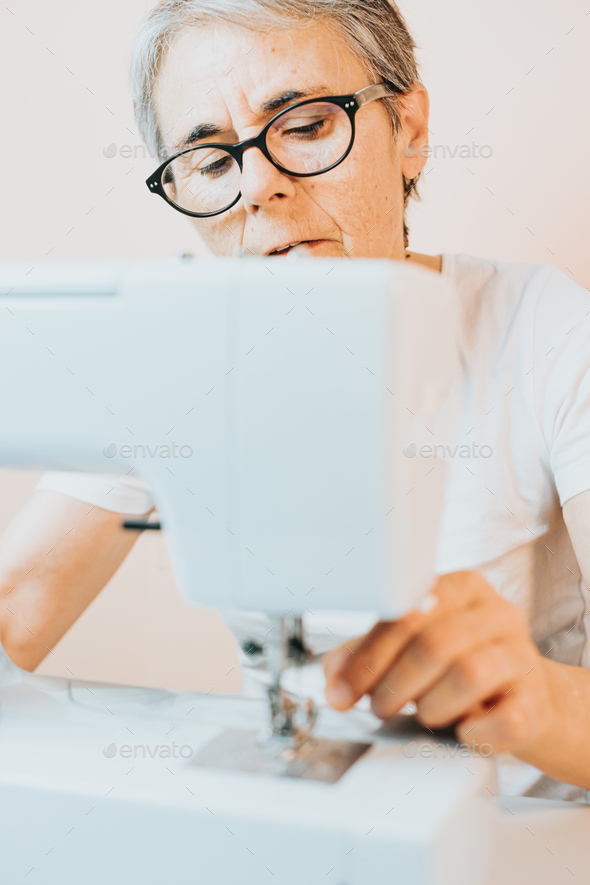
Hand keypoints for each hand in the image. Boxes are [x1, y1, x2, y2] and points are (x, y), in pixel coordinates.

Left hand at [323, 570, 553, 756]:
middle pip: (433, 644)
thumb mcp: (411, 650)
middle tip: (379, 707)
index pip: (406, 614)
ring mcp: (523, 657)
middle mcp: (497, 614)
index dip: (367, 657)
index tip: (342, 691)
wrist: (526, 701)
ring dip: (431, 705)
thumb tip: (333, 677)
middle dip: (393, 684)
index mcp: (462, 588)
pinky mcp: (537, 702)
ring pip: (468, 675)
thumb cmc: (460, 668)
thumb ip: (366, 655)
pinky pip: (504, 719)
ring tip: (424, 714)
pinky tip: (463, 729)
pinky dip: (474, 730)